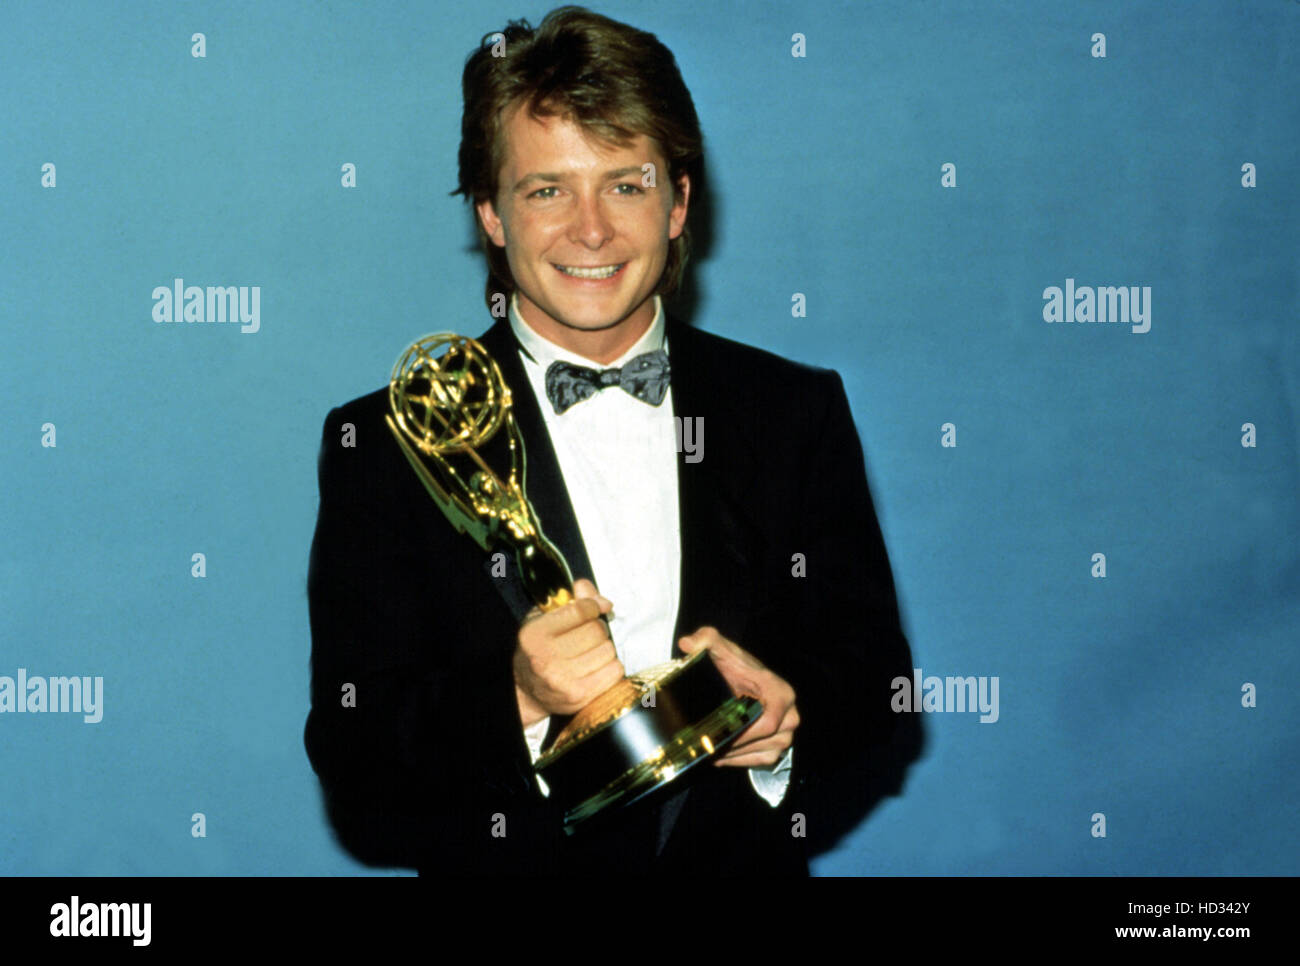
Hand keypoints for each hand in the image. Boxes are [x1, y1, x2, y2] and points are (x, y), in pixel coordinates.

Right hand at [513, 578, 624, 725]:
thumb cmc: (538, 650)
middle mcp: (546, 658)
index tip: (594, 608)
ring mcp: (563, 680)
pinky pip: (614, 671)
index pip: (580, 610)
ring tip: (591, 651)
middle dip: (598, 628)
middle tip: (589, 633)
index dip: (592, 606)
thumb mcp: (544, 618)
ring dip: (605, 647)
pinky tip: (597, 666)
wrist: (526, 692)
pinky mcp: (580, 696)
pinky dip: (611, 665)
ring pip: (608, 650)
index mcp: (534, 635)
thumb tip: (602, 601)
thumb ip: (573, 601)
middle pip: (596, 631)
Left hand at [678, 627, 798, 767]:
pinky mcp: (778, 746)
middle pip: (765, 740)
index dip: (745, 734)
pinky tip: (720, 757)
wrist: (740, 677)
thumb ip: (705, 639)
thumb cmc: (733, 665)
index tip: (720, 736)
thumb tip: (688, 644)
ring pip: (763, 753)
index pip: (769, 722)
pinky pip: (762, 760)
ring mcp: (786, 733)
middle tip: (709, 747)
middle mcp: (790, 714)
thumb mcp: (719, 647)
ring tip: (710, 752)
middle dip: (736, 745)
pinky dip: (741, 761)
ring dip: (736, 755)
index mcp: (781, 692)